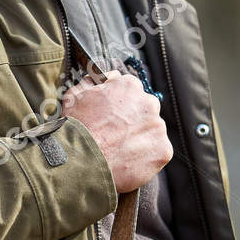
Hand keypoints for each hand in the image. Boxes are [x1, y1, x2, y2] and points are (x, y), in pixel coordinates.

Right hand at [62, 68, 171, 192]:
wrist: (81, 161)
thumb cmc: (76, 128)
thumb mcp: (76, 95)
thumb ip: (94, 81)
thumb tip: (107, 78)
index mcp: (129, 86)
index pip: (132, 91)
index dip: (121, 105)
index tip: (113, 117)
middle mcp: (149, 103)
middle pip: (145, 110)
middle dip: (134, 121)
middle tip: (116, 135)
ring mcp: (158, 128)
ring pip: (152, 132)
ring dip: (140, 139)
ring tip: (120, 151)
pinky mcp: (163, 150)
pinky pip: (157, 153)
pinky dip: (146, 158)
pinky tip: (128, 161)